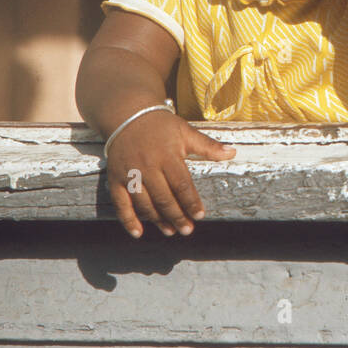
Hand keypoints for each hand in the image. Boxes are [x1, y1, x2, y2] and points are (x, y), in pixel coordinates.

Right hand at [106, 110, 235, 237]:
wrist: (127, 114)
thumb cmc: (160, 125)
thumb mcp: (186, 131)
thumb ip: (208, 146)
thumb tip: (232, 152)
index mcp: (167, 156)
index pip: (182, 184)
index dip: (191, 202)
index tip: (200, 215)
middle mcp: (147, 167)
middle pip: (164, 198)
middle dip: (177, 216)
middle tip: (187, 230)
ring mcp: (130, 174)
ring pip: (144, 204)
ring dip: (157, 220)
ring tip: (170, 231)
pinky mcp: (115, 179)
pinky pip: (121, 203)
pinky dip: (128, 220)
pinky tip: (138, 232)